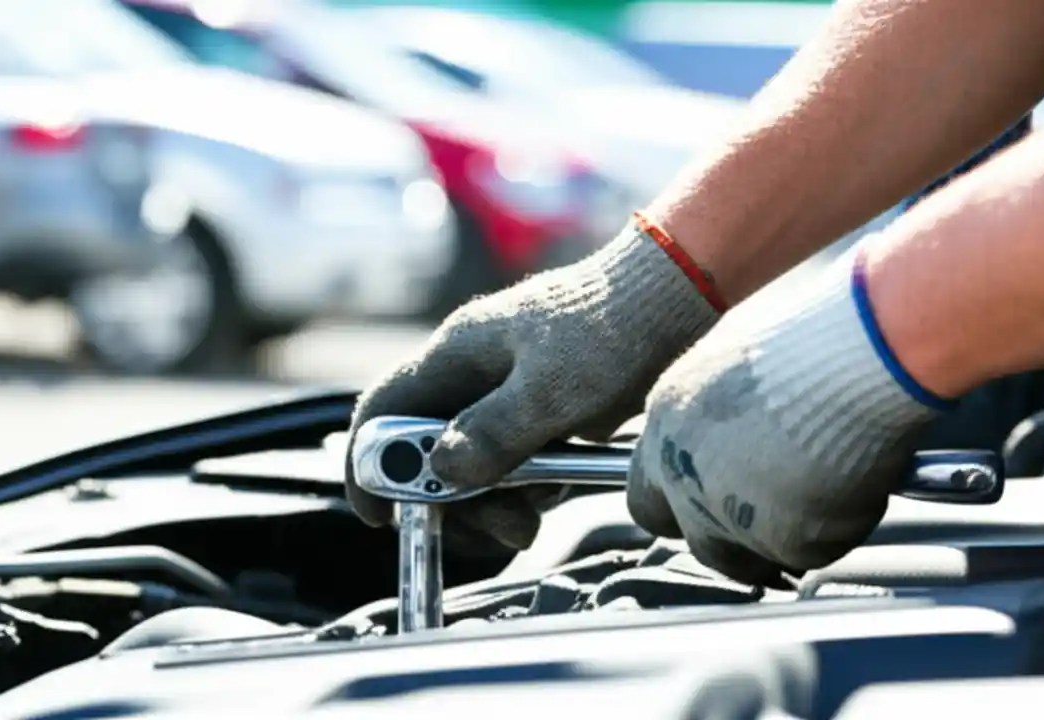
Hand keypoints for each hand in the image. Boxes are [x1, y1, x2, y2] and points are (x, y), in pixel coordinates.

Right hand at [346, 216, 722, 550]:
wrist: (675, 295)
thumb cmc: (614, 328)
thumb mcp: (553, 388)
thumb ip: (494, 431)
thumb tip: (441, 470)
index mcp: (457, 354)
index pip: (383, 409)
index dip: (368, 466)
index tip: (380, 517)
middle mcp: (471, 371)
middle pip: (425, 449)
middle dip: (450, 500)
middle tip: (496, 526)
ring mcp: (504, 388)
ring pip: (469, 460)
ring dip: (491, 500)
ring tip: (529, 520)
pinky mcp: (538, 407)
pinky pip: (509, 458)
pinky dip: (522, 486)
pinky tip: (554, 491)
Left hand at [626, 251, 949, 585]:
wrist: (858, 348)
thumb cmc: (812, 328)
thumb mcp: (740, 350)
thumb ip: (724, 401)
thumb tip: (743, 418)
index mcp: (667, 421)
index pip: (648, 491)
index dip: (684, 500)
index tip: (718, 494)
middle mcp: (683, 473)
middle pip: (690, 537)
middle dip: (728, 539)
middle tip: (775, 518)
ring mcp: (727, 512)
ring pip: (747, 558)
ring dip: (780, 540)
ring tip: (828, 498)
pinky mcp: (784, 537)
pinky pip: (812, 549)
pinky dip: (839, 525)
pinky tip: (863, 481)